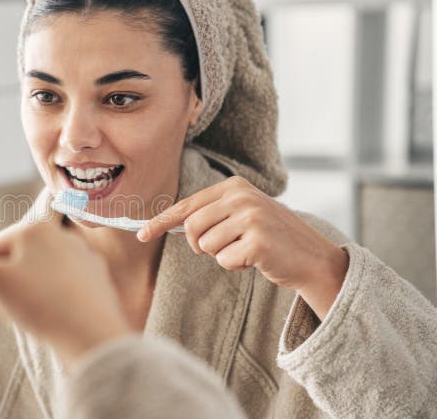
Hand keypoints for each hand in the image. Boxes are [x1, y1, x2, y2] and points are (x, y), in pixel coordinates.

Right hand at [0, 218, 131, 367]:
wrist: (95, 336)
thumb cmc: (42, 304)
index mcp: (35, 229)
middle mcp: (62, 237)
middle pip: (13, 260)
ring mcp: (82, 259)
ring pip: (36, 275)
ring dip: (17, 295)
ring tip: (15, 318)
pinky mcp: (97, 283)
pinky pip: (59, 288)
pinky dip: (44, 301)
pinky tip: (42, 320)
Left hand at [137, 176, 348, 318]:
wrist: (312, 257)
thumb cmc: (271, 238)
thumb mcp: (242, 215)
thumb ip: (212, 214)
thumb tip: (169, 223)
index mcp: (235, 186)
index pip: (187, 205)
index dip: (160, 221)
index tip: (140, 234)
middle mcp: (242, 196)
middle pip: (191, 227)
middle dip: (200, 244)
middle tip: (224, 247)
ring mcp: (251, 217)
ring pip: (206, 245)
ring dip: (222, 255)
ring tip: (247, 250)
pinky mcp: (258, 240)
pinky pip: (224, 260)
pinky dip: (236, 266)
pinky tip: (256, 259)